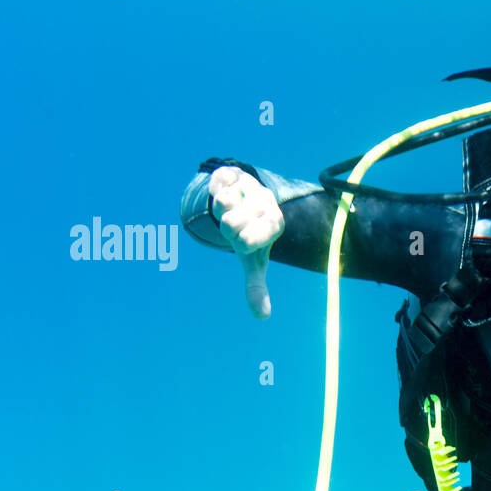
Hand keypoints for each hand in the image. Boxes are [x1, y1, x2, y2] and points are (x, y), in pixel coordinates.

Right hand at [208, 166, 282, 318]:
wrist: (251, 200)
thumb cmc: (252, 235)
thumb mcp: (254, 260)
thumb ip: (256, 286)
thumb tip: (262, 317)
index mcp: (274, 226)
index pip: (246, 241)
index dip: (240, 242)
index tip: (246, 239)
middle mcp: (266, 205)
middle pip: (229, 224)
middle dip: (227, 227)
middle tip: (237, 223)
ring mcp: (251, 188)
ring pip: (223, 201)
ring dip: (221, 210)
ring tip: (233, 208)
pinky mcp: (235, 173)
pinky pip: (218, 180)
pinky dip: (216, 187)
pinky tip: (227, 191)